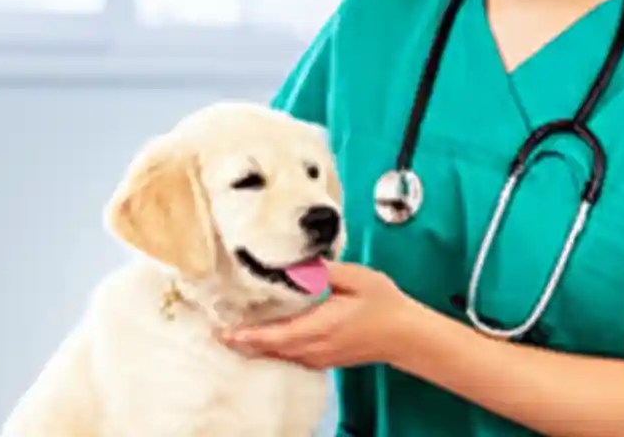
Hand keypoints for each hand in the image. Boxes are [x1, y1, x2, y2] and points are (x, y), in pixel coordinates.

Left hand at [218, 261, 415, 369]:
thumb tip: (301, 265)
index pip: (276, 336)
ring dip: (255, 346)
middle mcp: (316, 347)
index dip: (248, 336)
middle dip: (243, 342)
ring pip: (279, 355)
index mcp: (321, 327)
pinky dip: (272, 348)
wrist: (405, 335)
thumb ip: (325, 271)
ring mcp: (319, 356)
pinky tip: (262, 339)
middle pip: (270, 349)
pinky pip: (290, 356)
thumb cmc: (384, 306)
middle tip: (218, 332)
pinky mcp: (323, 358)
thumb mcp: (356, 278)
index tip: (226, 331)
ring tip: (232, 334)